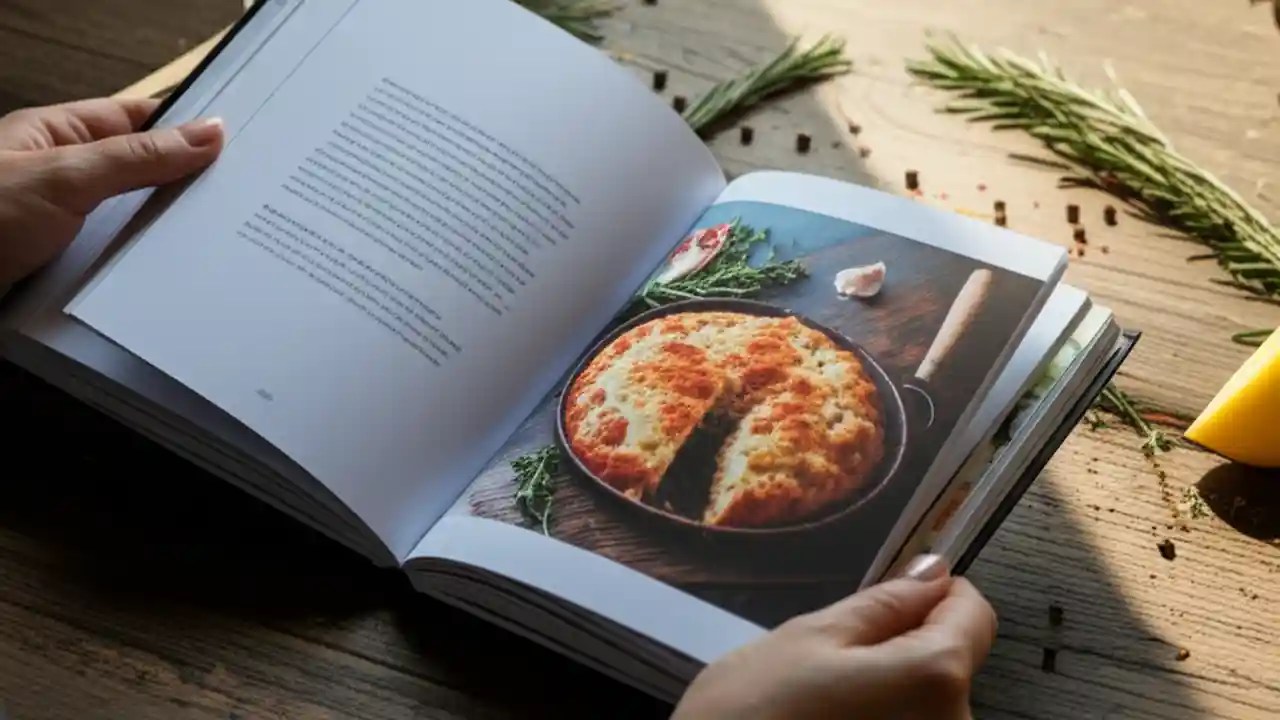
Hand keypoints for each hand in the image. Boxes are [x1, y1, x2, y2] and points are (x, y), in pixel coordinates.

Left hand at [0, 97, 223, 285]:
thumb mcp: (66, 177)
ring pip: (134, 219)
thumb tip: (211, 132)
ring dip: (167, 231)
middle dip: (187, 184)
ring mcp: (66, 222)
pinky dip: (146, 266)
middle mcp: (66, 175)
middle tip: (245, 198)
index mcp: (60, 135)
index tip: (241, 144)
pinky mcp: (66, 265)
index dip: (187, 128)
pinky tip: (182, 274)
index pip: (139, 120)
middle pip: (143, 172)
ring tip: (227, 239)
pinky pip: (118, 259)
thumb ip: (138, 157)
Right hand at [671, 555, 996, 719]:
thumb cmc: (750, 715)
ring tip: (823, 707)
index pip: (974, 614)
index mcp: (935, 678)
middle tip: (830, 664)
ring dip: (887, 694)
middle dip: (901, 650)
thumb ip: (883, 604)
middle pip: (949, 663)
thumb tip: (932, 573)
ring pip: (926, 703)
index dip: (932, 595)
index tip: (888, 600)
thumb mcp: (809, 637)